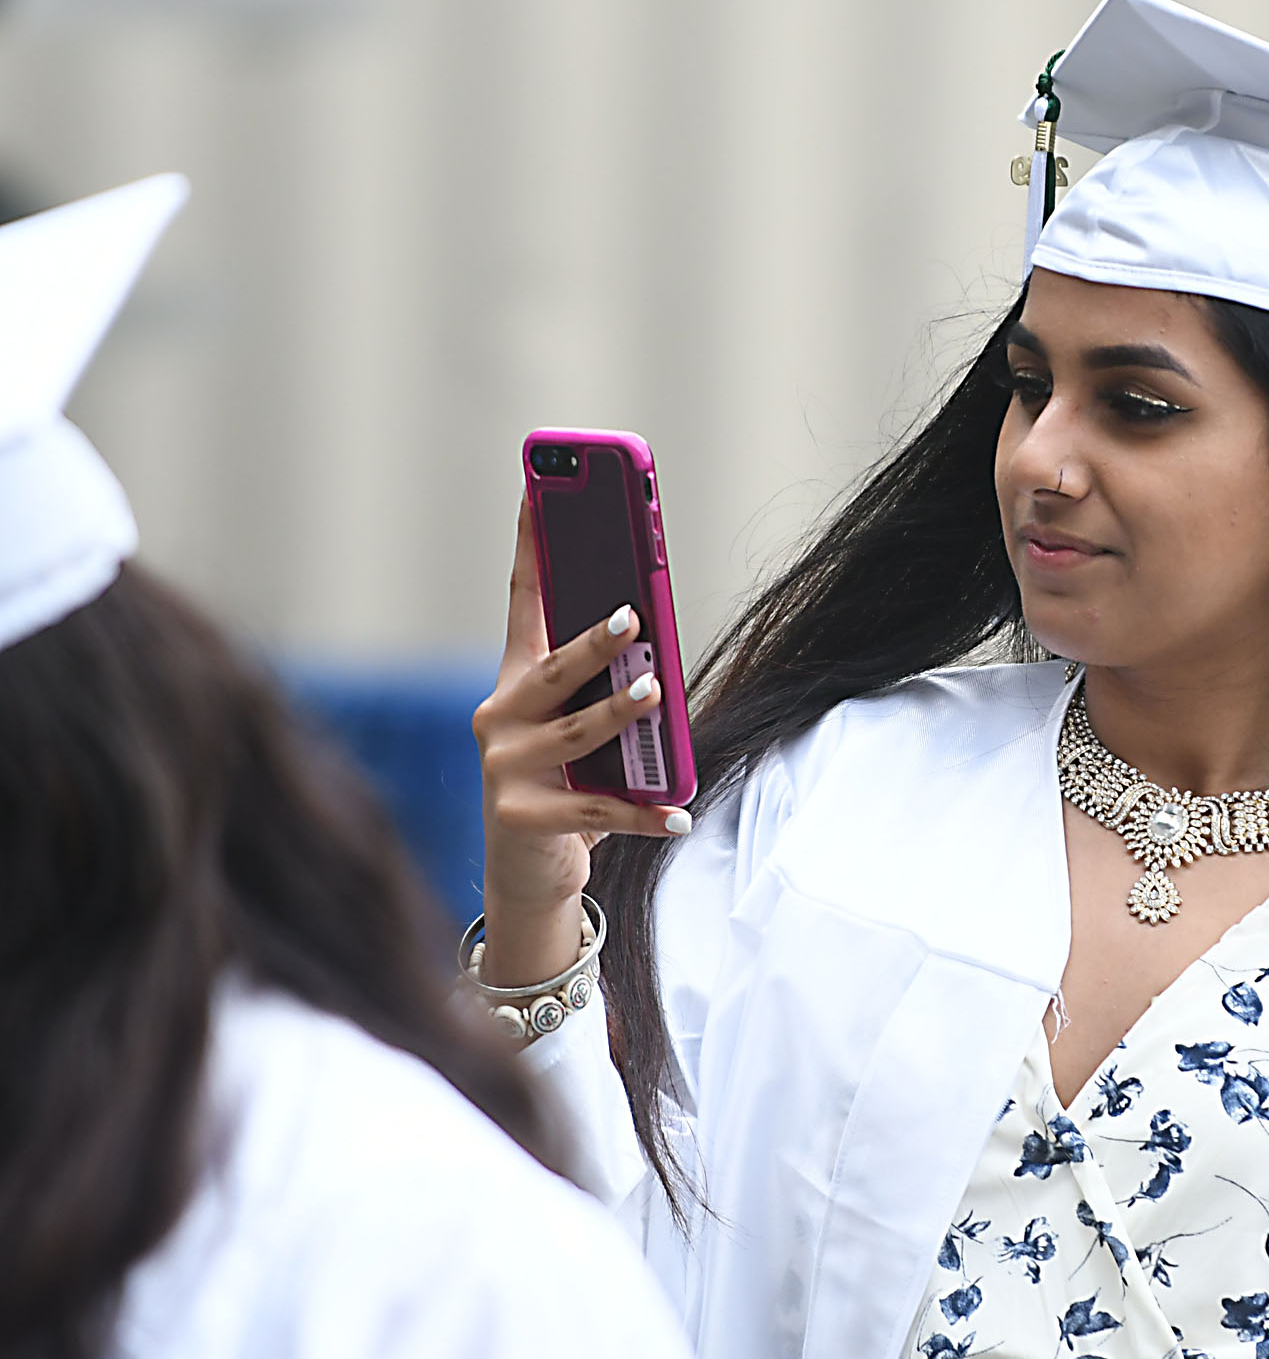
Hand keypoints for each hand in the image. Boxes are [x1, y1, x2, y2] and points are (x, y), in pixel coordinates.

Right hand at [472, 495, 689, 983]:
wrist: (530, 871)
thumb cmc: (570, 779)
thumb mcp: (585, 726)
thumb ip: (607, 684)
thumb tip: (654, 641)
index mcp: (516, 679)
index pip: (523, 600)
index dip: (531, 544)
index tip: (536, 487)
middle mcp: (499, 715)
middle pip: (552, 667)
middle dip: (592, 640)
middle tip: (631, 617)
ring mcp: (505, 768)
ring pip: (576, 733)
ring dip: (619, 713)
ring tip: (654, 694)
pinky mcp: (523, 818)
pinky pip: (598, 808)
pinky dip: (645, 812)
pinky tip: (679, 811)